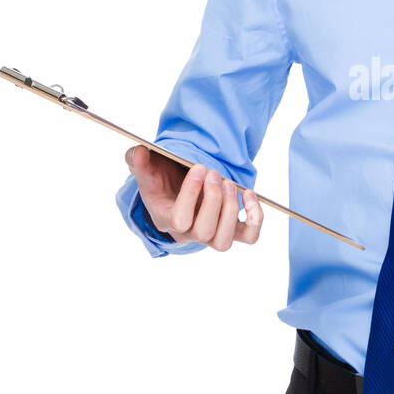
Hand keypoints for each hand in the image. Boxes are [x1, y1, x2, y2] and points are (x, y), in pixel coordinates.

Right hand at [125, 144, 262, 250]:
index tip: (199, 168)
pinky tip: (249, 194)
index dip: (191, 195)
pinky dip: (255, 217)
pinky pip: (249, 236)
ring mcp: (212, 234)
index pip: (180, 220)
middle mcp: (190, 233)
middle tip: (214, 172)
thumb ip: (138, 161)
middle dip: (212, 200)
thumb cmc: (161, 181)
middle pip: (204, 232)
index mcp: (167, 219)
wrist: (177, 191)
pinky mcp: (232, 230)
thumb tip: (139, 152)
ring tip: (229, 182)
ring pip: (223, 241)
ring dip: (231, 210)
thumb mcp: (147, 171)